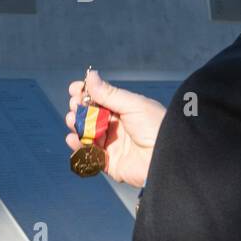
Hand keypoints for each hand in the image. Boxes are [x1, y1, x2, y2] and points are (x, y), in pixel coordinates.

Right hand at [64, 69, 165, 188]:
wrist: (167, 158)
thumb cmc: (155, 127)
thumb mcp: (133, 105)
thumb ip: (109, 93)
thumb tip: (91, 76)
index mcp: (126, 110)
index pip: (102, 100)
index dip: (87, 94)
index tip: (74, 89)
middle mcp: (119, 127)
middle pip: (92, 117)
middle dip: (80, 110)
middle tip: (74, 106)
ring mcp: (114, 145)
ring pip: (88, 135)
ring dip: (77, 126)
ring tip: (73, 121)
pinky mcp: (111, 164)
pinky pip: (90, 155)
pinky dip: (78, 147)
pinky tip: (72, 139)